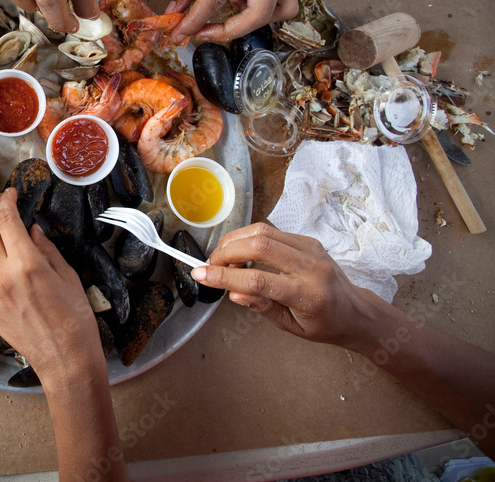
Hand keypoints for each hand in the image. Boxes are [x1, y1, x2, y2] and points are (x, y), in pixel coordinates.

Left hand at [0, 189, 103, 386]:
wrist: (65, 358)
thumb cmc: (75, 318)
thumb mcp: (68, 276)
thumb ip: (46, 248)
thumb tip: (30, 229)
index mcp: (27, 263)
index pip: (7, 221)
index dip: (7, 202)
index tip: (10, 193)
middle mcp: (2, 275)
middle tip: (2, 206)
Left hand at [167, 0, 297, 43]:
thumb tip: (177, 11)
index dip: (198, 19)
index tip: (181, 33)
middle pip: (260, 13)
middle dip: (231, 30)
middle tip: (203, 32)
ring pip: (281, 10)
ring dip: (252, 20)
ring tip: (226, 10)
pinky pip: (280, 0)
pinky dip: (260, 7)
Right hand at [190, 223, 377, 347]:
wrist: (356, 311)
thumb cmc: (323, 323)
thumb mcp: (290, 326)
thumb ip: (262, 307)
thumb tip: (233, 293)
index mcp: (307, 295)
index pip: (258, 281)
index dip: (224, 277)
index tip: (200, 275)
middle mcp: (311, 267)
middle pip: (260, 246)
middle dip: (226, 251)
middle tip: (210, 264)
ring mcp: (311, 249)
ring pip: (264, 231)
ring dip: (235, 240)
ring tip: (222, 256)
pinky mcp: (308, 240)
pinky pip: (272, 231)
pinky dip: (248, 237)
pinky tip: (240, 251)